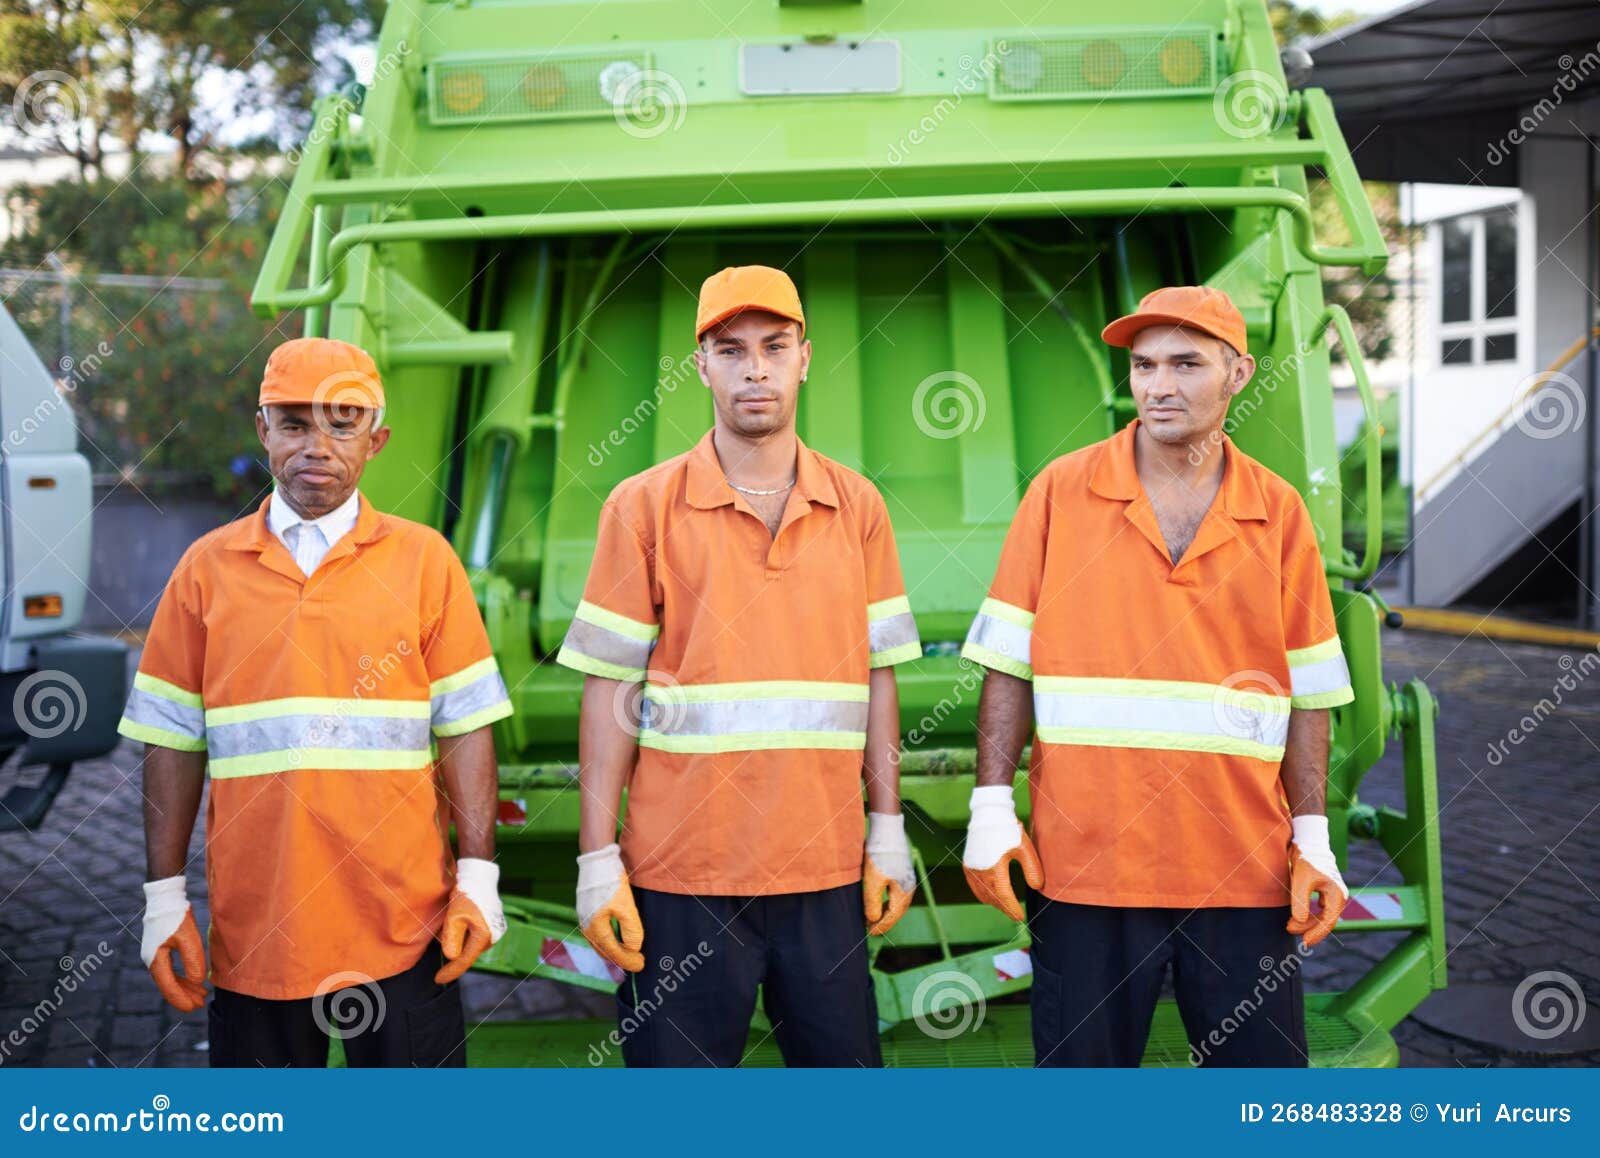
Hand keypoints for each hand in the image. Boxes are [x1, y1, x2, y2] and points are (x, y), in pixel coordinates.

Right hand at [141, 876, 206, 1012]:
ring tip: (201, 995)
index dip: (181, 999)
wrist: (166, 897)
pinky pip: (171, 969)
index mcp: (155, 959)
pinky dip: (182, 977)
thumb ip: (193, 960)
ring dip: (185, 987)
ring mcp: (154, 955)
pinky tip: (194, 981)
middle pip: (168, 985)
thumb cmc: (176, 916)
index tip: (194, 1008)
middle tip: (201, 1004)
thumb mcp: (188, 937)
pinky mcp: (160, 949)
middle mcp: (151, 960)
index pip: (168, 986)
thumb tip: (197, 981)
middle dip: (184, 996)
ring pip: (170, 978)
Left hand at [435, 857, 505, 983]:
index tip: (437, 979)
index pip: (464, 961)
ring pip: (471, 944)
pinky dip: (466, 932)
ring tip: (452, 920)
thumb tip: (451, 957)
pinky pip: (476, 936)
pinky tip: (460, 919)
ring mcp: (496, 931)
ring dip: (460, 939)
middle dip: (454, 949)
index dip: (450, 972)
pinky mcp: (495, 924)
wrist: (480, 876)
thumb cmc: (467, 894)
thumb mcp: (454, 916)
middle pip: (468, 953)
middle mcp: (493, 936)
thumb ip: (452, 939)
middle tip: (443, 932)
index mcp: (483, 936)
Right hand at [576, 844, 643, 972]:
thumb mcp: (625, 906)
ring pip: (599, 943)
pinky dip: (607, 941)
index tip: (641, 965)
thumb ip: (631, 930)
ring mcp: (584, 918)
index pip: (613, 952)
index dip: (628, 960)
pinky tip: (615, 938)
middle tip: (637, 963)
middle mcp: (586, 926)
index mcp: (595, 927)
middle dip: (621, 958)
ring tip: (627, 954)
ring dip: (613, 951)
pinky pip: (597, 933)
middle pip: (604, 950)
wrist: (597, 858)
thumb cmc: (610, 881)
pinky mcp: (586, 910)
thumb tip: (634, 948)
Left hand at [863, 811, 915, 935]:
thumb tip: (873, 919)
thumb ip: (872, 903)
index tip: (869, 932)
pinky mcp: (901, 870)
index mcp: (904, 893)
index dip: (880, 926)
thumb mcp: (872, 881)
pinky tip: (878, 900)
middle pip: (896, 911)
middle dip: (884, 921)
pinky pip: (895, 892)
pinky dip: (886, 900)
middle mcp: (908, 887)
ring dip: (885, 911)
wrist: (887, 829)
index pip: (892, 916)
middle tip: (870, 928)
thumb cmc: (880, 855)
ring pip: (896, 902)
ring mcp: (906, 878)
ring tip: (872, 917)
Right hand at [962, 785, 1042, 921]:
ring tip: (1006, 906)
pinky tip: (991, 895)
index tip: (1020, 917)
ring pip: (982, 894)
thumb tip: (1037, 887)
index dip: (1012, 909)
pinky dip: (983, 894)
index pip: (1004, 897)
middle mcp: (980, 872)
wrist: (988, 814)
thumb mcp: (1025, 849)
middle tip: (1015, 914)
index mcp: (994, 869)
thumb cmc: (1008, 830)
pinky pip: (975, 887)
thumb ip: (1032, 869)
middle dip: (1004, 908)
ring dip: (994, 902)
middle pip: (993, 899)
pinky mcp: (967, 865)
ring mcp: (971, 869)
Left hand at [1286, 814, 1346, 946]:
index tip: (1305, 941)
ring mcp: (1332, 894)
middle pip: (1325, 921)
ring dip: (1306, 922)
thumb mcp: (1301, 879)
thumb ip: (1300, 901)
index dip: (1317, 933)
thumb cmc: (1307, 859)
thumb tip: (1298, 922)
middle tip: (1289, 930)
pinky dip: (1307, 914)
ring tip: (1288, 925)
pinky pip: (1318, 909)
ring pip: (1321, 916)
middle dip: (1308, 928)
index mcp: (1337, 895)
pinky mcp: (1324, 891)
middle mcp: (1338, 896)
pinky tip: (1297, 917)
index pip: (1329, 921)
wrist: (1308, 842)